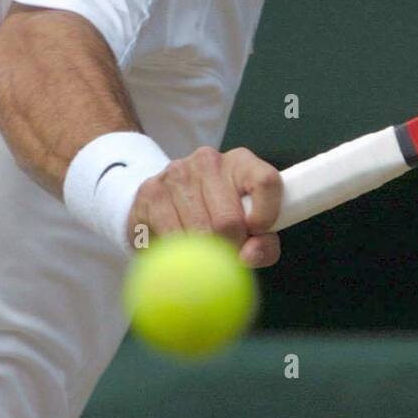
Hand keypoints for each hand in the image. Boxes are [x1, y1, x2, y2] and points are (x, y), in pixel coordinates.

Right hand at [126, 146, 281, 267]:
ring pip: (199, 233)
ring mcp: (177, 173)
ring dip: (203, 256)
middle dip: (229, 248)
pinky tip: (180, 251)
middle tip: (225, 255)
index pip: (266, 182)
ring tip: (201, 252)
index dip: (267, 216)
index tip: (257, 233)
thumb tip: (249, 255)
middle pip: (230, 220)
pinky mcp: (150, 192)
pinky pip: (171, 238)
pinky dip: (178, 256)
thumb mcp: (248, 230)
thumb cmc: (216, 219)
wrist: (162, 206)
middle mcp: (209, 161)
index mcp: (241, 163)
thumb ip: (262, 246)